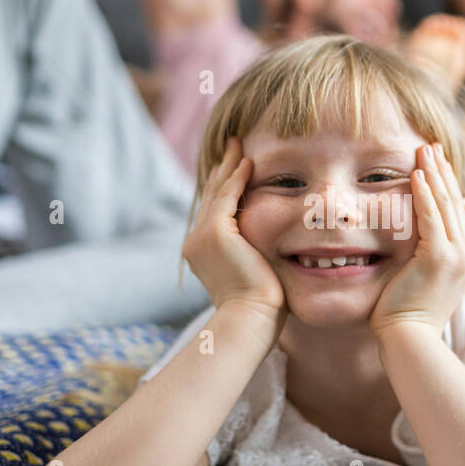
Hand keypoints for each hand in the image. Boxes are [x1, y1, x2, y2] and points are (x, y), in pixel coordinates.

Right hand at [182, 136, 286, 336]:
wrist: (250, 321)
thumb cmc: (259, 309)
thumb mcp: (252, 276)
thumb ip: (253, 256)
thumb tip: (269, 250)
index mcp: (202, 252)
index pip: (214, 211)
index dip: (224, 187)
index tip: (235, 167)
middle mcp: (196, 241)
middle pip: (212, 195)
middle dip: (223, 169)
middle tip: (233, 145)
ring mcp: (202, 236)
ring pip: (218, 192)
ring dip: (229, 165)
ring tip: (238, 145)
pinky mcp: (216, 232)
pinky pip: (228, 197)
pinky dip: (237, 178)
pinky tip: (248, 163)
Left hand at [369, 142, 464, 340]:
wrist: (409, 340)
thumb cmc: (406, 316)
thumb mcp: (423, 280)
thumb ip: (429, 254)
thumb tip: (428, 233)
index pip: (455, 213)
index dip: (446, 184)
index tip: (435, 162)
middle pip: (453, 202)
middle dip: (442, 171)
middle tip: (431, 145)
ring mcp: (457, 256)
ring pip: (444, 205)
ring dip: (433, 174)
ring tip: (423, 150)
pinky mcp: (440, 258)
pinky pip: (431, 218)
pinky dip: (424, 194)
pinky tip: (417, 174)